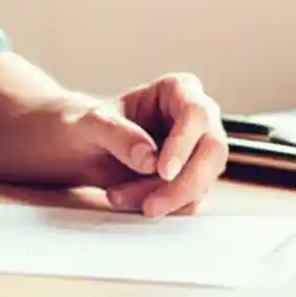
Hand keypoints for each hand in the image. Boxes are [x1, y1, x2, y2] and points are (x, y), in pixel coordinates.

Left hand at [104, 73, 227, 217]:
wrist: (83, 149)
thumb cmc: (90, 127)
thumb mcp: (91, 125)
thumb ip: (117, 135)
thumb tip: (149, 158)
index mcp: (177, 89)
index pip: (196, 112)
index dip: (184, 143)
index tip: (162, 170)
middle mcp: (196, 118)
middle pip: (212, 151)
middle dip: (181, 185)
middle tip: (149, 205)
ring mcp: (198, 150)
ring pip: (202, 181)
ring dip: (163, 199)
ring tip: (118, 196)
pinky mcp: (192, 178)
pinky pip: (189, 200)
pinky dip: (161, 207)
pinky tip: (127, 198)